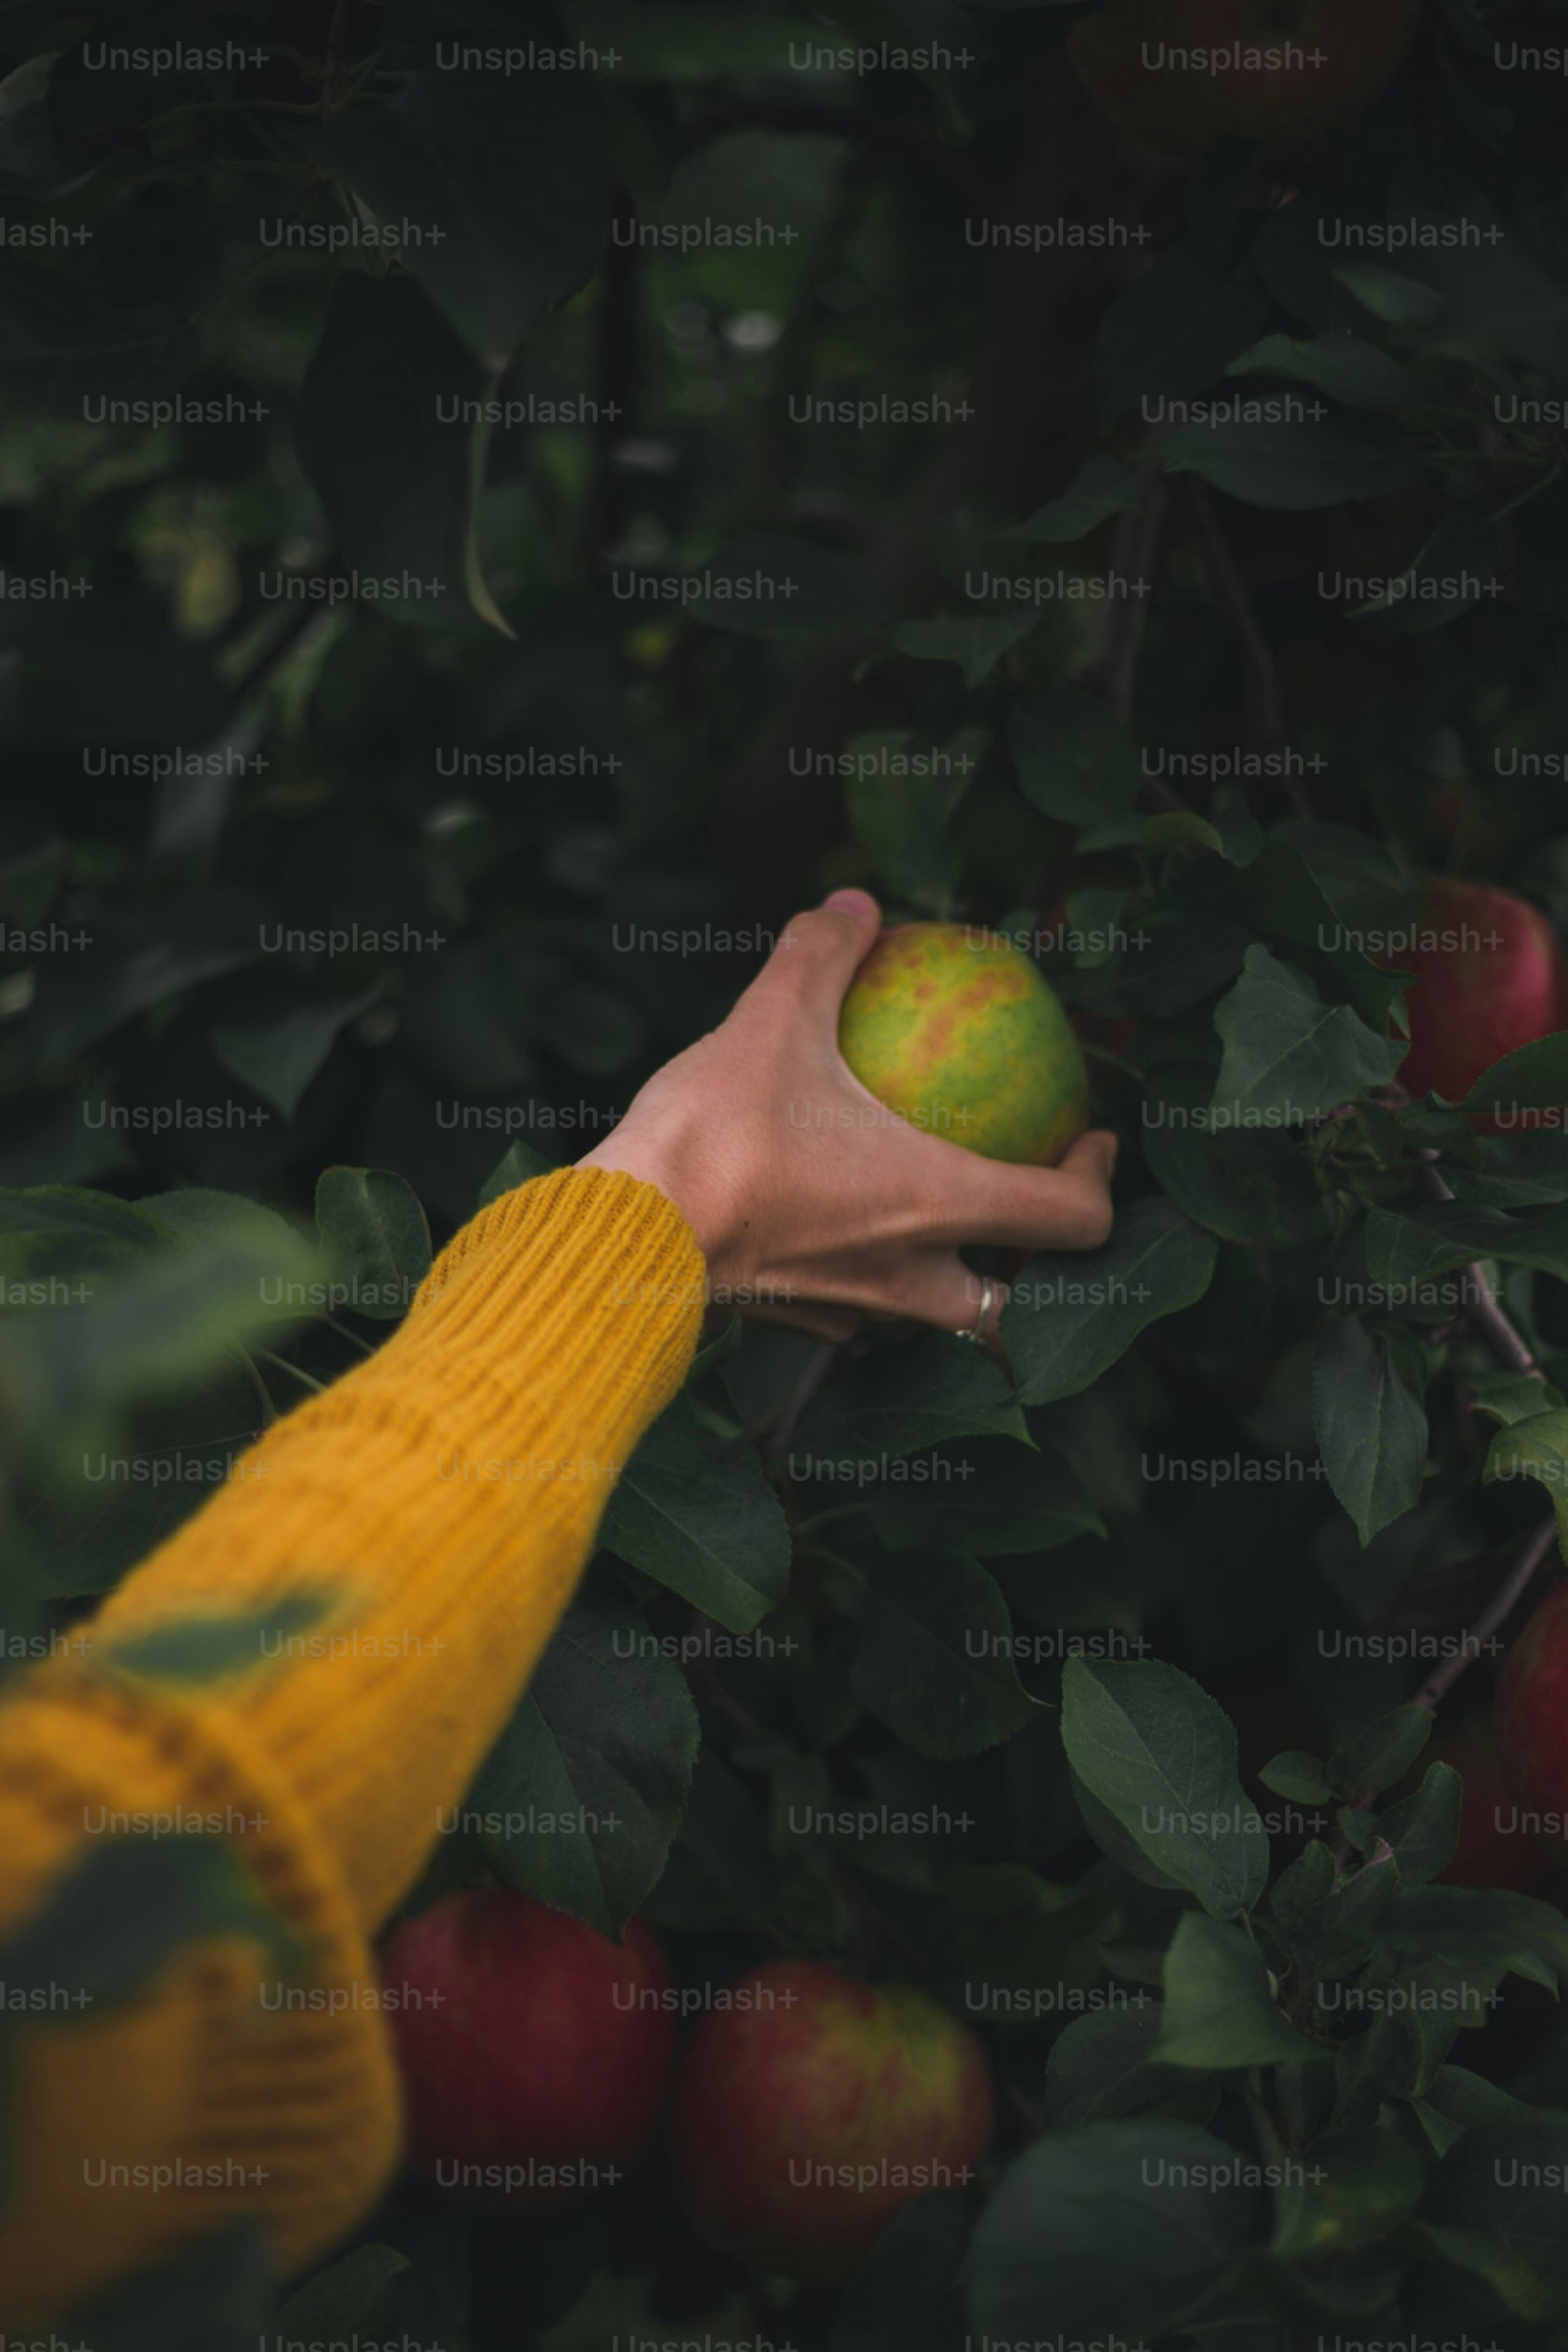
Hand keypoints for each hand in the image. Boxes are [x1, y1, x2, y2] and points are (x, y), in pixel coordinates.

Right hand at [577, 889, 1117, 1346]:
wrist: (622, 1236)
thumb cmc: (716, 1136)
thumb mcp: (773, 1021)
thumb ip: (822, 955)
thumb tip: (853, 904)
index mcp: (935, 1203)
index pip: (1067, 1217)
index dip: (1097, 1182)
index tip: (1092, 1144)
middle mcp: (908, 1276)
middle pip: (1005, 1299)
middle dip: (1024, 1261)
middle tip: (1011, 1199)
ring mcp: (849, 1309)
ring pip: (929, 1315)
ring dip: (944, 1274)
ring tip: (923, 1214)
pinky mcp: (791, 1320)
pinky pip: (853, 1310)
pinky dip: (862, 1276)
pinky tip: (829, 1228)